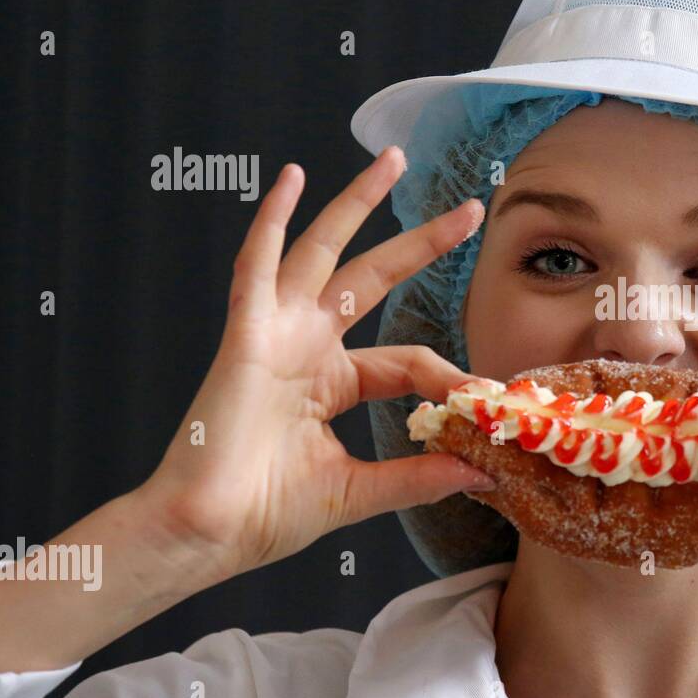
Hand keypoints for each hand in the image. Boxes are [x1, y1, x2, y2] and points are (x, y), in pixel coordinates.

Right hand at [141, 147, 495, 581]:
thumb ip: (419, 475)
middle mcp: (308, 348)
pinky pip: (257, 268)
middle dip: (423, 243)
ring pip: (323, 253)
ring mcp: (276, 336)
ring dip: (356, 205)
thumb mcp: (361, 489)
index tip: (490, 397)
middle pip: (375, 278)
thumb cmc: (266, 515)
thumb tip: (485, 471)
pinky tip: (288, 182)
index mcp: (332, 381)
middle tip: (471, 209)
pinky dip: (271, 224)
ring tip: (391, 162)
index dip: (451, 376)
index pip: (408, 361)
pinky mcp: (245, 336)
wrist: (207, 535)